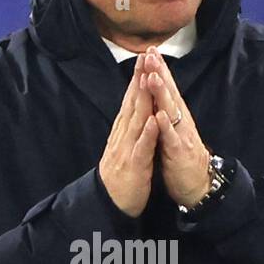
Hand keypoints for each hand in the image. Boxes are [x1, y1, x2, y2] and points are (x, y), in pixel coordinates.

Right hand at [98, 58, 158, 217]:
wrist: (109, 206)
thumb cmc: (121, 179)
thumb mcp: (125, 149)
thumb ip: (129, 131)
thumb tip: (135, 112)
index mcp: (122, 133)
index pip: (130, 102)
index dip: (136, 80)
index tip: (143, 60)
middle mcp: (122, 137)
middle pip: (131, 104)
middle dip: (138, 80)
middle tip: (145, 57)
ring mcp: (127, 150)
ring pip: (136, 121)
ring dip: (142, 99)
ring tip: (148, 78)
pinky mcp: (134, 166)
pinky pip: (142, 148)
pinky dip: (148, 133)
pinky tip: (153, 119)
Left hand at [140, 50, 211, 206]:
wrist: (198, 184)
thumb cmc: (181, 158)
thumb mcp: (172, 131)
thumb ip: (166, 113)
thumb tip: (157, 95)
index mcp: (176, 117)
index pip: (166, 89)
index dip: (159, 70)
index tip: (149, 51)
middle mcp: (180, 121)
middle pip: (169, 93)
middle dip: (160, 73)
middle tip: (151, 54)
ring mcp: (181, 135)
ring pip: (171, 111)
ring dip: (162, 94)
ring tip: (153, 76)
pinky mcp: (179, 152)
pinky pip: (171, 137)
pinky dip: (166, 126)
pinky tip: (159, 114)